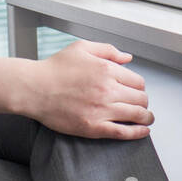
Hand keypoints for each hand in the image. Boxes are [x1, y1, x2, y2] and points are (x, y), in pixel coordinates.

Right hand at [22, 40, 152, 139]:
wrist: (34, 88)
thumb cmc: (54, 69)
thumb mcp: (81, 48)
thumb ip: (108, 50)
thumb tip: (128, 58)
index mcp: (107, 70)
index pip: (138, 81)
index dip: (139, 86)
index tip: (136, 90)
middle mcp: (108, 90)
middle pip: (141, 99)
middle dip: (143, 102)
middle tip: (142, 104)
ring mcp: (102, 110)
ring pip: (137, 115)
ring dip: (146, 117)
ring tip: (147, 118)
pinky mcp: (94, 127)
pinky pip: (123, 132)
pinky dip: (137, 133)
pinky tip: (143, 131)